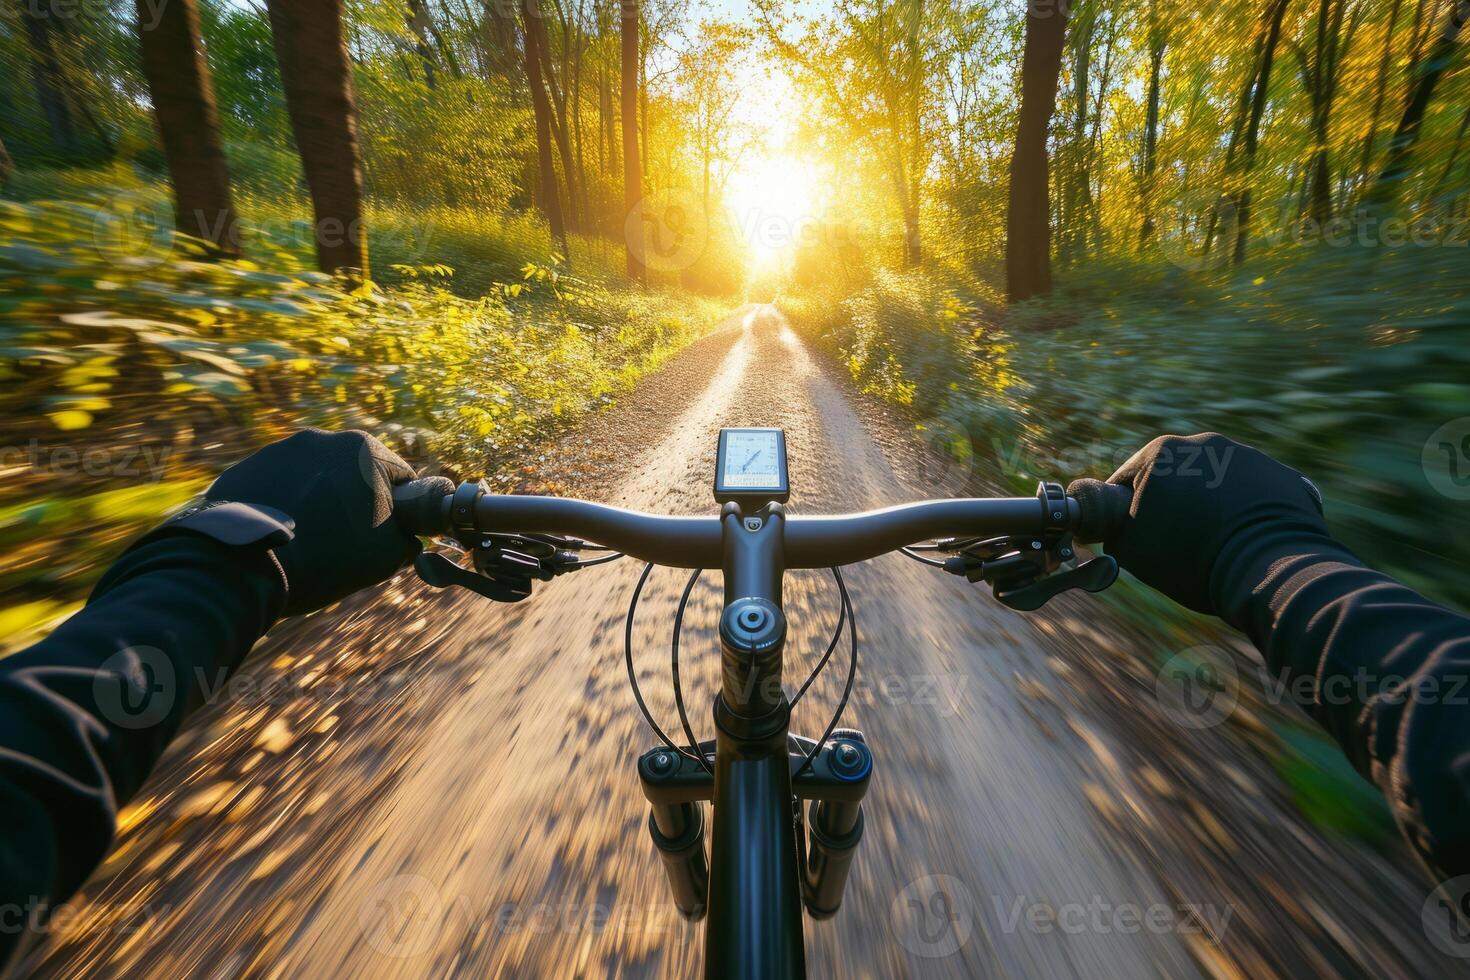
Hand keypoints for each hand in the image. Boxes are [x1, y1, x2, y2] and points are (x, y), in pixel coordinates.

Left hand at [206, 429, 446, 615]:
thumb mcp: (385, 556)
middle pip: (358, 474)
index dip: (403, 511)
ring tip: (310, 541)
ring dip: (321, 503)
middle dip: (358, 504)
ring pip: (318, 479)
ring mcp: (280, 450)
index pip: (403, 478)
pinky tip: (282, 537)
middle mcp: (323, 438)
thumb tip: (407, 539)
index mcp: (365, 450)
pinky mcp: (248, 468)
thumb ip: (407, 539)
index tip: (389, 536)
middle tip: (349, 543)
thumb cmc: (327, 557)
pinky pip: (281, 486)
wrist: (244, 566)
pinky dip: (287, 507)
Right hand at [1075, 433, 1326, 615]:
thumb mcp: (1130, 550)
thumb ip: (1111, 530)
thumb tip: (1109, 529)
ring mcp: (1249, 457)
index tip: (1128, 534)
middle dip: (1170, 504)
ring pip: (1216, 483)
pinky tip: (1244, 541)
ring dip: (1209, 505)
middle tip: (1172, 542)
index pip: (1126, 479)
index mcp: (1160, 452)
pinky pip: (1254, 494)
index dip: (1120, 510)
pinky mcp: (1283, 476)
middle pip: (1174, 476)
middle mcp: (1204, 443)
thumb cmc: (1190, 559)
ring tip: (1213, 543)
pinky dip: (1246, 513)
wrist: (1267, 570)